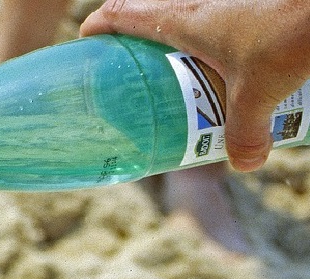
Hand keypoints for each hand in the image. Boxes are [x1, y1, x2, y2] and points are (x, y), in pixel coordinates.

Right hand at [81, 0, 309, 170]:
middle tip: (135, 70)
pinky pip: (214, 14)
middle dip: (135, 38)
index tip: (88, 45)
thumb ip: (245, 131)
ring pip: (182, 13)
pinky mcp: (246, 2)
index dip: (98, 26)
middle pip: (147, 12)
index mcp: (181, 18)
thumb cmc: (288, 32)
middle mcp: (196, 1)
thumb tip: (244, 164)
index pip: (120, 12)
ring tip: (181, 68)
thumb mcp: (261, 91)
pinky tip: (228, 54)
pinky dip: (209, 32)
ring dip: (175, 35)